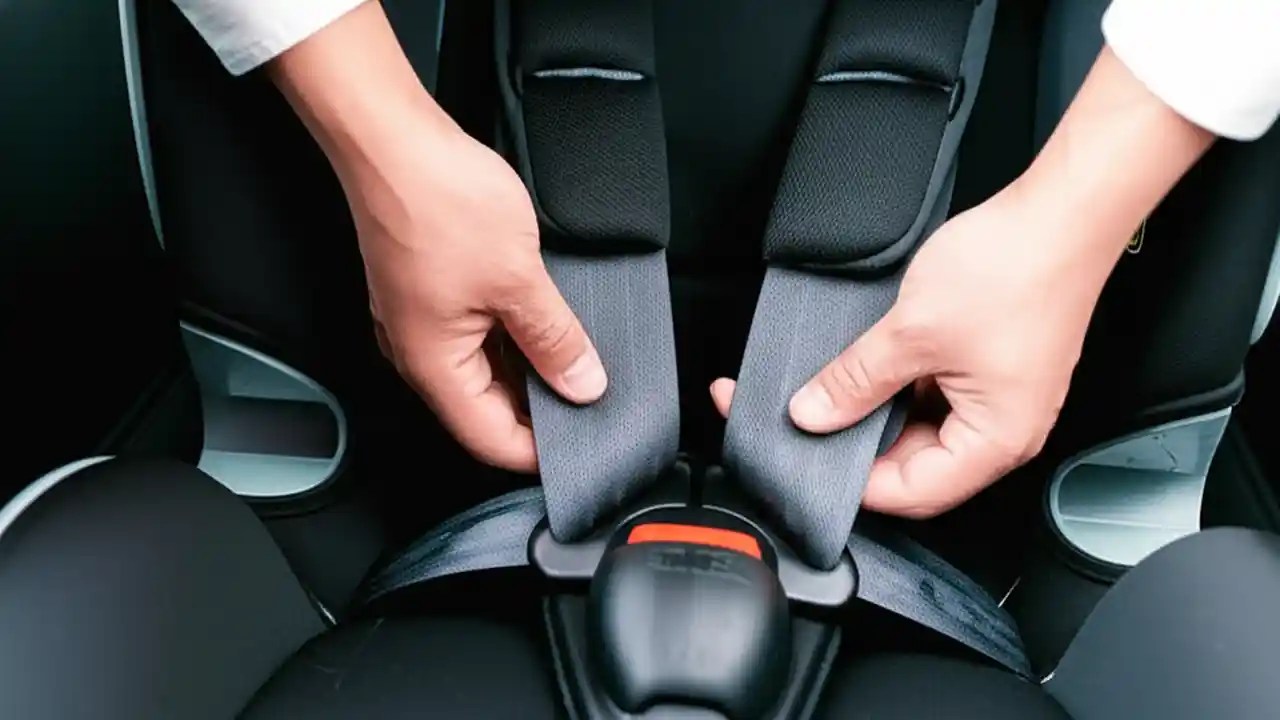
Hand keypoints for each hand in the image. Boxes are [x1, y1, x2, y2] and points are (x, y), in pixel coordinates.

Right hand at [354, 127, 606, 472]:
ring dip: (528, 370)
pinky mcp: (429, 291)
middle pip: (485, 411)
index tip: (587, 439)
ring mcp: (421, 321)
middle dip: (540, 410)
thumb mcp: (520, 279)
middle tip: (593, 395)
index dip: (541, 451)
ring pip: (483, 371)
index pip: (490, 441)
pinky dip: (512, 339)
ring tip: (577, 357)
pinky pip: (476, 336)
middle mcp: (418, 353)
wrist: (391, 139)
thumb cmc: (438, 201)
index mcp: (433, 366)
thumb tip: (583, 384)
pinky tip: (545, 322)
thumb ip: (555, 339)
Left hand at [713, 44, 1215, 518]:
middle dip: (865, 449)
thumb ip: (855, 380)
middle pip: (920, 469)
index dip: (857, 483)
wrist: (1063, 212)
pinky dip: (903, 390)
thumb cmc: (1014, 269)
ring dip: (882, 416)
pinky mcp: (995, 369)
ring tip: (841, 389)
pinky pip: (939, 398)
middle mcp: (1008, 431)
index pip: (914, 493)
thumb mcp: (910, 332)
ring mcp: (1004, 399)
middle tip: (816, 424)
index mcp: (997, 441)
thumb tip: (813, 412)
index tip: (811, 458)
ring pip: (926, 431)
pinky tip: (873, 366)